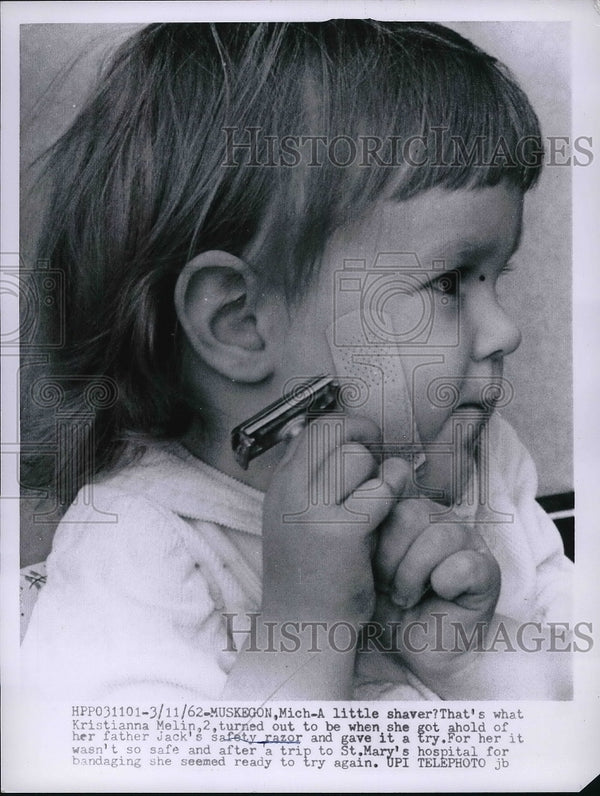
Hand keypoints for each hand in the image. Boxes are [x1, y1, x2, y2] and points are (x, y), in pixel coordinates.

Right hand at [262, 415, 409, 627]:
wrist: (305, 624)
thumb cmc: (310, 570)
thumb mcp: (295, 515)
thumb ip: (313, 478)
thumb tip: (346, 436)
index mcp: (281, 483)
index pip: (313, 427)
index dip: (346, 428)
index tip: (364, 444)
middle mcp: (290, 490)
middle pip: (335, 430)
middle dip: (365, 440)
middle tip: (378, 465)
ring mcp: (312, 509)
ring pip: (358, 456)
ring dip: (379, 472)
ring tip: (380, 499)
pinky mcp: (342, 531)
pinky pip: (381, 489)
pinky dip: (394, 493)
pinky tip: (391, 514)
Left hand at [372, 497, 500, 685]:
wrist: (412, 652)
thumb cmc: (387, 607)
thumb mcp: (365, 567)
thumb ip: (364, 533)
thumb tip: (362, 505)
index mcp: (409, 513)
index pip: (389, 498)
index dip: (375, 537)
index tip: (370, 569)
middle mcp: (441, 519)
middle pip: (412, 512)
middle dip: (391, 557)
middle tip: (387, 587)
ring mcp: (467, 541)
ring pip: (438, 536)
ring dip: (413, 575)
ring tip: (406, 597)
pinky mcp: (487, 570)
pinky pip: (464, 564)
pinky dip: (444, 584)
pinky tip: (440, 597)